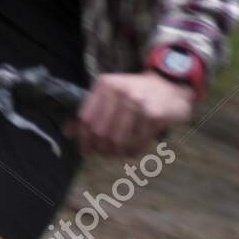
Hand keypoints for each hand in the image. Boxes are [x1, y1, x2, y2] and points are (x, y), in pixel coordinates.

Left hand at [66, 72, 193, 157]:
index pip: (85, 118)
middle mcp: (119, 91)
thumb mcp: (110, 94)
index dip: (83, 139)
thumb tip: (67, 132)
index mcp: (104, 84)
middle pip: (100, 132)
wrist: (171, 85)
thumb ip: (90, 111)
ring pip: (118, 140)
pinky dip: (134, 151)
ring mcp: (138, 102)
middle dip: (100, 148)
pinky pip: (138, 142)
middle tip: (105, 153)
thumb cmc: (135, 93)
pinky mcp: (154, 114)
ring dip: (117, 152)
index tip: (86, 151)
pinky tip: (135, 149)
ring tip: (119, 152)